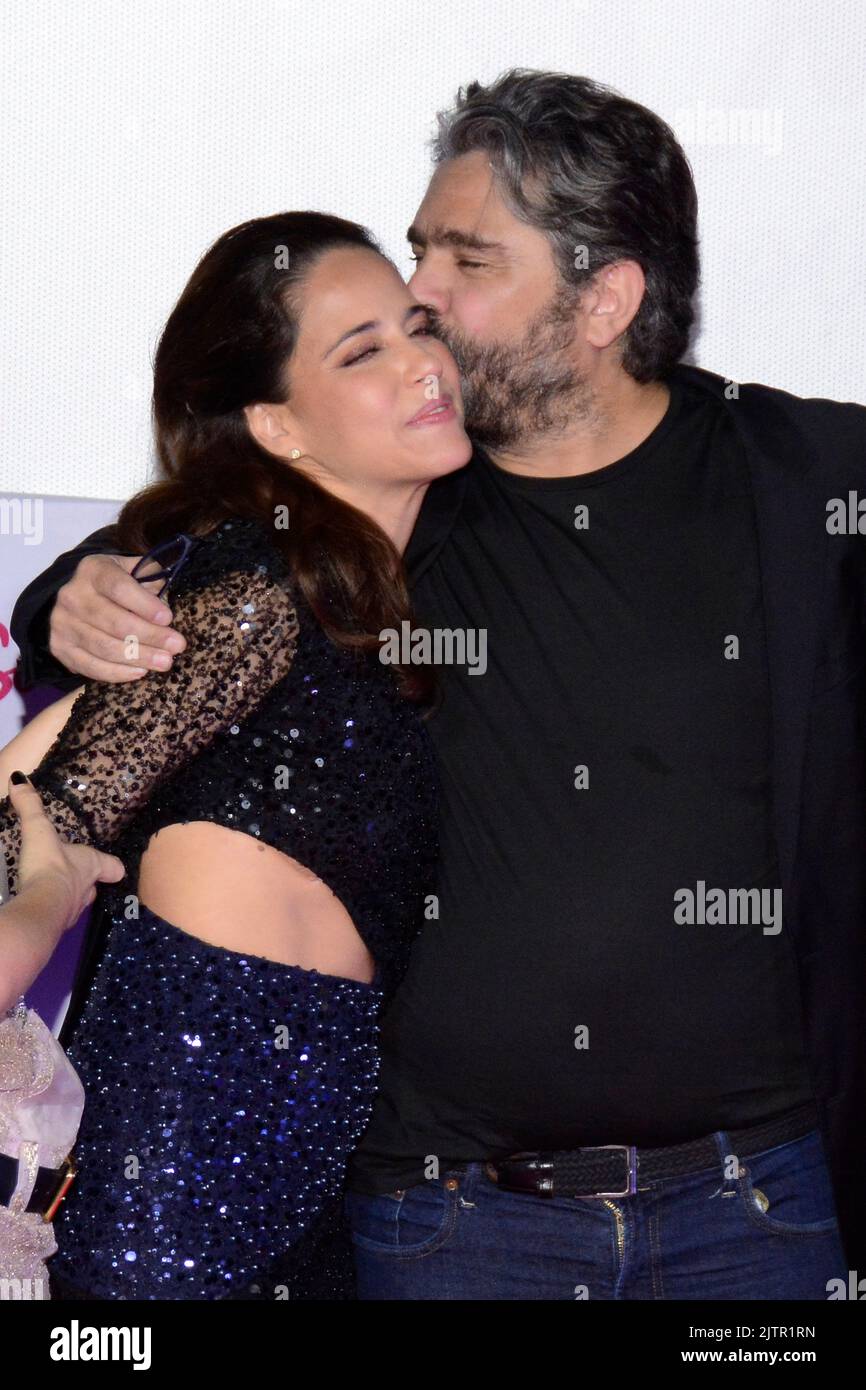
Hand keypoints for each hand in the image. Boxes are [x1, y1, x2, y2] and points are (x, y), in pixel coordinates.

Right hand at [6, 772, 125, 930]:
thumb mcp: (38, 830)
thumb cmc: (49, 865)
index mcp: (91, 866)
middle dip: (86, 882)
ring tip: (53, 891)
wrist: (40, 908)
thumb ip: (30, 806)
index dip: (112, 866)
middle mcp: (86, 890)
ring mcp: (73, 911)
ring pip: (75, 904)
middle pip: (93, 887)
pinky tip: (38, 906)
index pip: (112, 866)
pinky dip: (50, 911)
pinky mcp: (55, 926)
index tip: (114, 868)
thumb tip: (20, 778)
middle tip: (74, 876)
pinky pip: (56, 917)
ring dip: (67, 897)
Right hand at [49, 552, 186, 682]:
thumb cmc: (111, 584)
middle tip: (177, 646)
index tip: (168, 618)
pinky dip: (118, 672)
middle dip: (151, 636)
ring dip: (139, 657)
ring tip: (164, 662)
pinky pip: (91, 666)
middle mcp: (72, 596)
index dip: (145, 605)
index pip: (119, 588)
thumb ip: (149, 578)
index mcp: (92, 570)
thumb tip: (166, 600)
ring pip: (104, 647)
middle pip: (115, 622)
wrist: (73, 598)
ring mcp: (62, 623)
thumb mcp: (129, 569)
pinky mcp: (60, 648)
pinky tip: (140, 672)